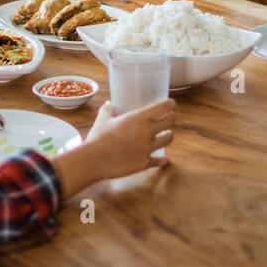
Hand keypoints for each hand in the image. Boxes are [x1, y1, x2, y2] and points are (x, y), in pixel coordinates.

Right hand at [55, 99, 173, 195]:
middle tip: (168, 119)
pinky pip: (158, 161)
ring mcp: (148, 148)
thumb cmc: (98, 137)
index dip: (170, 104)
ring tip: (165, 136)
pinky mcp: (145, 163)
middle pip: (170, 121)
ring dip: (168, 136)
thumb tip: (108, 103)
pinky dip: (162, 160)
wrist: (95, 159)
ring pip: (169, 139)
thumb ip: (107, 110)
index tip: (170, 105)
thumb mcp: (102, 120)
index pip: (164, 107)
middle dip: (171, 119)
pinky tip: (165, 160)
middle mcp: (147, 131)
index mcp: (139, 118)